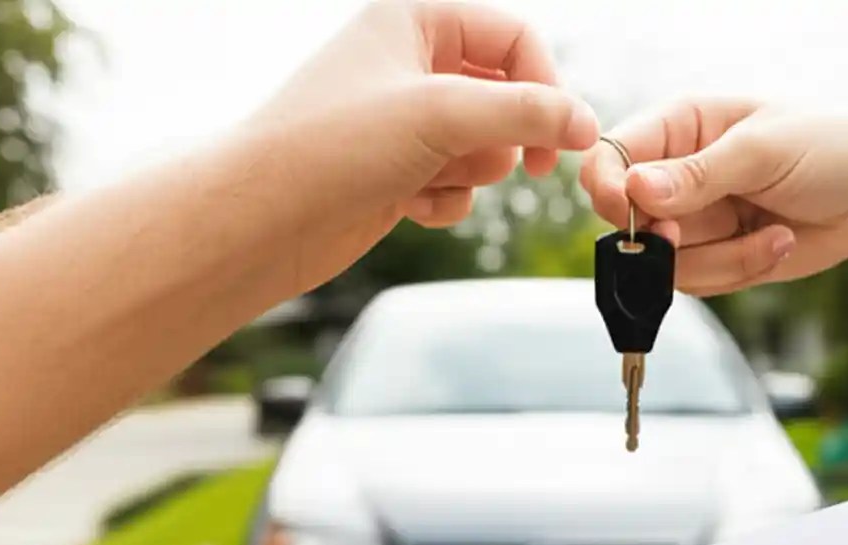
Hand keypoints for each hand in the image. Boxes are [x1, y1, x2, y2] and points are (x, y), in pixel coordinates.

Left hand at [247, 0, 597, 291]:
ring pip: (486, 146)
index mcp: (414, 19)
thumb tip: (588, 123)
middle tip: (516, 163)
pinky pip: (459, 183)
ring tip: (427, 177)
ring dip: (470, 171)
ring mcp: (405, 121)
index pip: (513, 38)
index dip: (545, 84)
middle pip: (506, 94)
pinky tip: (409, 206)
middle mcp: (410, 64)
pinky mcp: (400, 171)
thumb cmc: (332, 145)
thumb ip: (526, 113)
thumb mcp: (442, 113)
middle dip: (503, 135)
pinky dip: (446, 199)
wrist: (260, 221)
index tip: (563, 135)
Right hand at [580, 99, 847, 295]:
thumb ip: (698, 173)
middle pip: (625, 220)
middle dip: (663, 237)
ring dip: (721, 258)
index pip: (611, 157)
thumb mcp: (763, 150)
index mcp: (679, 127)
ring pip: (662, 263)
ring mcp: (694, 221)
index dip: (608, 187)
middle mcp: (675, 175)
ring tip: (775, 232)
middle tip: (690, 235)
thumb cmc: (829, 147)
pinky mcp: (714, 258)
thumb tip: (634, 190)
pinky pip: (700, 283)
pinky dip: (740, 270)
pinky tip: (779, 242)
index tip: (631, 209)